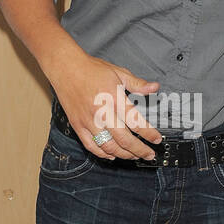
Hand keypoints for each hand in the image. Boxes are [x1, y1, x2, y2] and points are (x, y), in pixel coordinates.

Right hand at [48, 52, 162, 159]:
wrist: (65, 67)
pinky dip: (103, 154)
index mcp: (114, 98)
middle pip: (124, 140)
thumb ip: (137, 84)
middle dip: (139, 150)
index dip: (149, 134)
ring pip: (108, 146)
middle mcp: (101, 112)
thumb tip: (154, 87)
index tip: (157, 139)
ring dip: (123, 155)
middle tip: (149, 154)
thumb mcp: (118, 72)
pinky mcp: (78, 126)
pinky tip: (112, 155)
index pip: (136, 122)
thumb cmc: (91, 69)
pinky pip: (91, 146)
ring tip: (134, 156)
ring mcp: (88, 121)